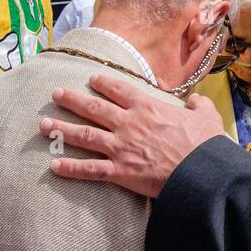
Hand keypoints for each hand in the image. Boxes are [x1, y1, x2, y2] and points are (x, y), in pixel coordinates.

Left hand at [40, 73, 224, 198]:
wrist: (201, 172)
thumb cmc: (205, 144)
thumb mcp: (207, 116)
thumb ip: (199, 105)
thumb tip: (196, 101)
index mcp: (148, 107)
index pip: (120, 90)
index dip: (104, 83)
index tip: (92, 79)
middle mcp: (128, 123)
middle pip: (94, 108)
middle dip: (72, 100)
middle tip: (56, 94)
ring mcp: (121, 147)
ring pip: (84, 135)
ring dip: (62, 129)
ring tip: (43, 125)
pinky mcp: (119, 171)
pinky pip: (90, 169)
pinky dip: (70, 168)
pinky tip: (54, 166)